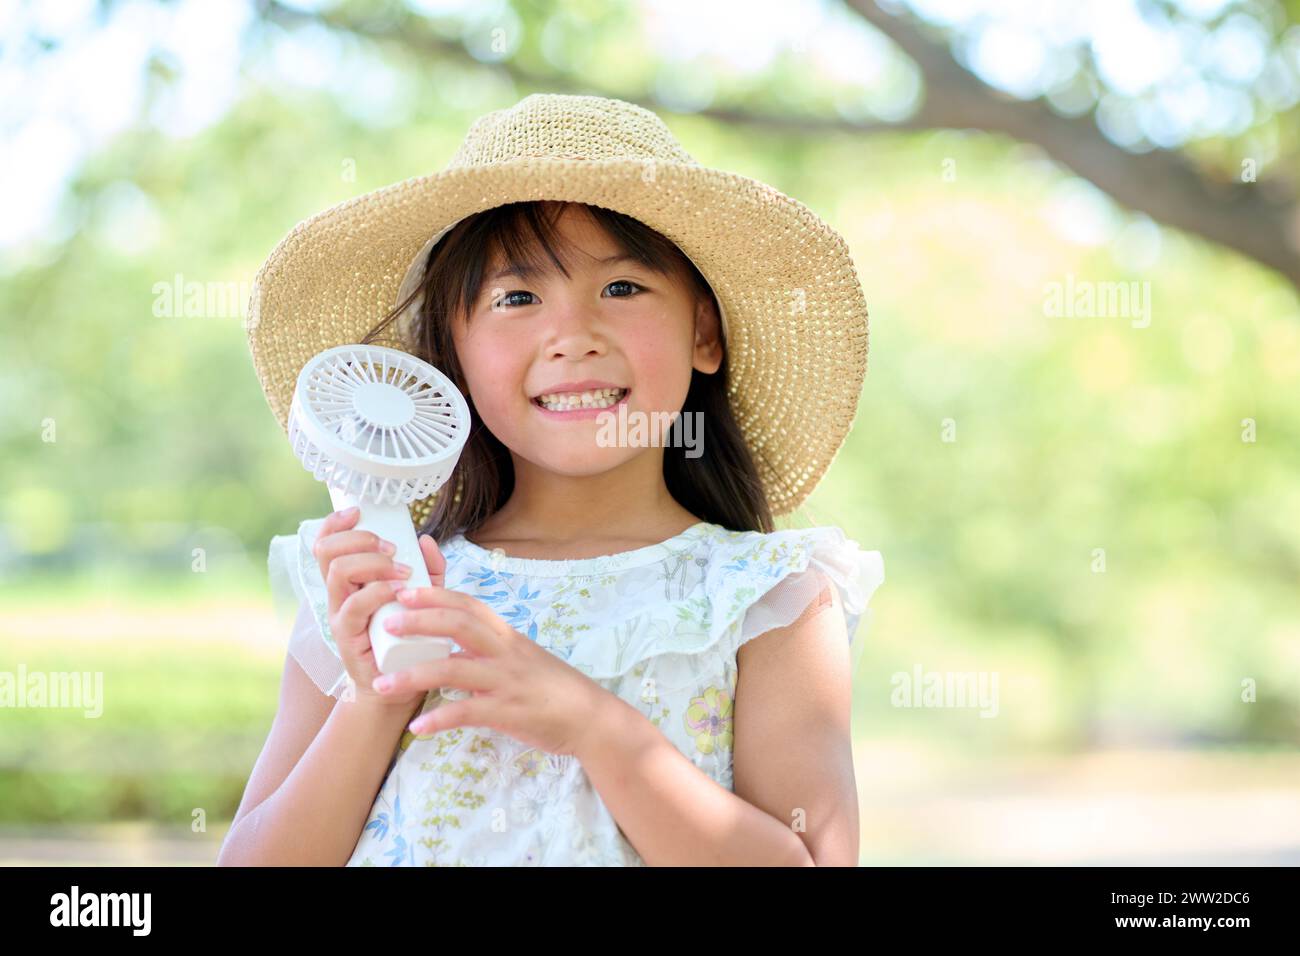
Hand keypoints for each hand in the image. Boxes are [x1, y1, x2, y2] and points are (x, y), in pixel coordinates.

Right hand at [313, 507, 446, 710]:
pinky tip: (399, 590)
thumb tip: (426, 539)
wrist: (400, 682)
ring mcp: (339, 614)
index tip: (359, 512)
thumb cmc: (408, 635)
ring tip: (401, 569)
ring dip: (372, 561)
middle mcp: (337, 593)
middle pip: (327, 550)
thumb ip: (429, 568)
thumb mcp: (423, 595)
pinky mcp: (348, 636)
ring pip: (338, 572)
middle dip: (360, 539)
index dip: (335, 522)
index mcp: (349, 579)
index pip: (326, 542)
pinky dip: (378, 590)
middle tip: (391, 547)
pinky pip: (355, 605)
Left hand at [370, 585, 611, 756]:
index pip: (468, 606)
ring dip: (414, 676)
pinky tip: (418, 728)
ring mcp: (507, 681)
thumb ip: (488, 649)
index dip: (436, 596)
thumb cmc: (551, 687)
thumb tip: (452, 645)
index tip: (404, 591)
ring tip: (382, 685)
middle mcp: (505, 652)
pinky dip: (440, 720)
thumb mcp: (522, 657)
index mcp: (506, 636)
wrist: (589, 717)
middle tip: (387, 623)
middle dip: (420, 621)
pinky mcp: (509, 712)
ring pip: (454, 670)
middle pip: (459, 626)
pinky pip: (468, 713)